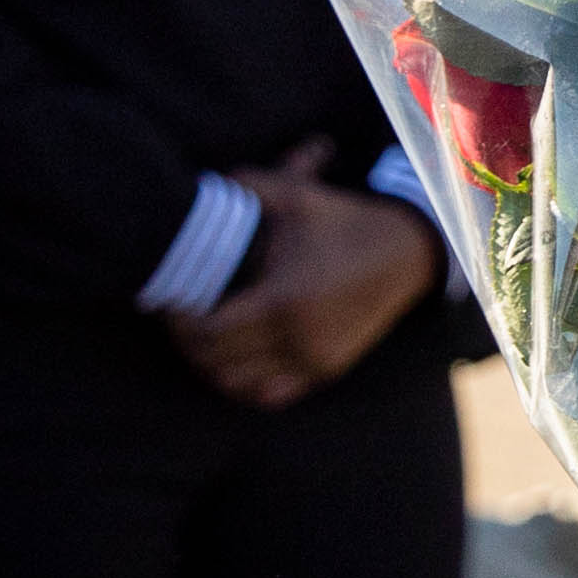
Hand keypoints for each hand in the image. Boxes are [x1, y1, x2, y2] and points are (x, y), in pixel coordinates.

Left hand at [167, 138, 441, 408]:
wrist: (406, 252)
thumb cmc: (344, 221)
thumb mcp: (299, 196)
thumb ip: (250, 186)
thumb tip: (206, 182)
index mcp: (283, 299)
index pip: (207, 332)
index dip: (179, 323)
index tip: (171, 304)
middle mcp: (297, 338)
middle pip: (216, 363)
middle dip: (188, 345)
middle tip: (179, 322)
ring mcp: (312, 358)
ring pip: (238, 385)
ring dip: (213, 367)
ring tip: (202, 341)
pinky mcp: (324, 369)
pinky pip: (268, 394)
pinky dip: (245, 384)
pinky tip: (236, 359)